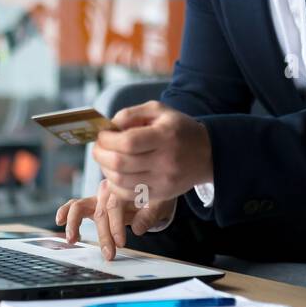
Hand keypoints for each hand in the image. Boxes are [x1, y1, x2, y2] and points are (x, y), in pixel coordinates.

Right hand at [54, 179, 176, 260]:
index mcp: (124, 186)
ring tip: (72, 239)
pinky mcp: (91, 204)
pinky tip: (60, 221)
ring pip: (80, 206)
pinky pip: (75, 205)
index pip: (115, 207)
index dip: (117, 226)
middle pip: (101, 213)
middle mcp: (107, 188)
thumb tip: (138, 229)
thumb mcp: (160, 202)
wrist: (151, 188)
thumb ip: (150, 214)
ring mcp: (97, 196)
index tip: (121, 243)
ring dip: (74, 223)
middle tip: (109, 254)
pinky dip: (65, 212)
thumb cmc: (155, 196)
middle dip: (103, 236)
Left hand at [92, 100, 213, 205]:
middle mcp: (165, 161)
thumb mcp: (159, 111)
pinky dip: (114, 184)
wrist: (207, 154)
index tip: (102, 134)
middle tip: (98, 146)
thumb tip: (108, 127)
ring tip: (105, 158)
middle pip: (120, 163)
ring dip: (104, 169)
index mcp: (165, 136)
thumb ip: (131, 114)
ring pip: (120, 181)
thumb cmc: (179, 129)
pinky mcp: (160, 195)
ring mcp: (163, 182)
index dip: (107, 139)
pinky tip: (115, 173)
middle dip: (100, 154)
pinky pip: (128, 194)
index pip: (128, 142)